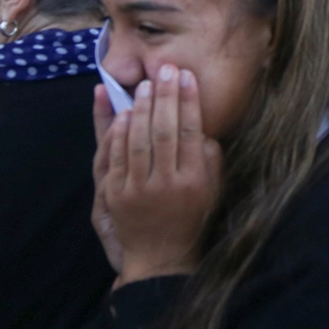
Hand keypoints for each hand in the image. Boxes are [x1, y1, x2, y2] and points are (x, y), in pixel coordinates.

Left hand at [96, 65, 222, 286]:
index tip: (186, 76)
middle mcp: (167, 182)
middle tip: (166, 69)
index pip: (192, 130)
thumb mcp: (213, 191)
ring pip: (138, 139)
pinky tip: (123, 113)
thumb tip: (203, 129)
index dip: (188, 101)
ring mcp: (138, 189)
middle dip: (165, 95)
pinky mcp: (115, 195)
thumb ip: (212, 159)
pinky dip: (118, 132)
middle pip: (164, 129)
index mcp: (194, 180)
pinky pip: (116, 157)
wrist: (161, 259)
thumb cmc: (193, 219)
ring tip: (145, 85)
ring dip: (141, 108)